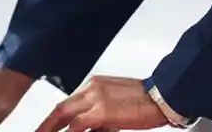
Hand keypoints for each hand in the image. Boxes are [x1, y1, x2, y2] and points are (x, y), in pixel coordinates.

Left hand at [34, 76, 181, 131]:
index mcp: (95, 85)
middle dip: (47, 124)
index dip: (55, 118)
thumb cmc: (148, 100)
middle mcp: (92, 88)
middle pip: (61, 108)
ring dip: (52, 128)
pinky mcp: (103, 111)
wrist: (165, 96)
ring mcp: (96, 99)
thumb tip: (92, 128)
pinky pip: (77, 125)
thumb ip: (101, 115)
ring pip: (64, 115)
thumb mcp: (118, 103)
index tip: (47, 127)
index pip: (69, 103)